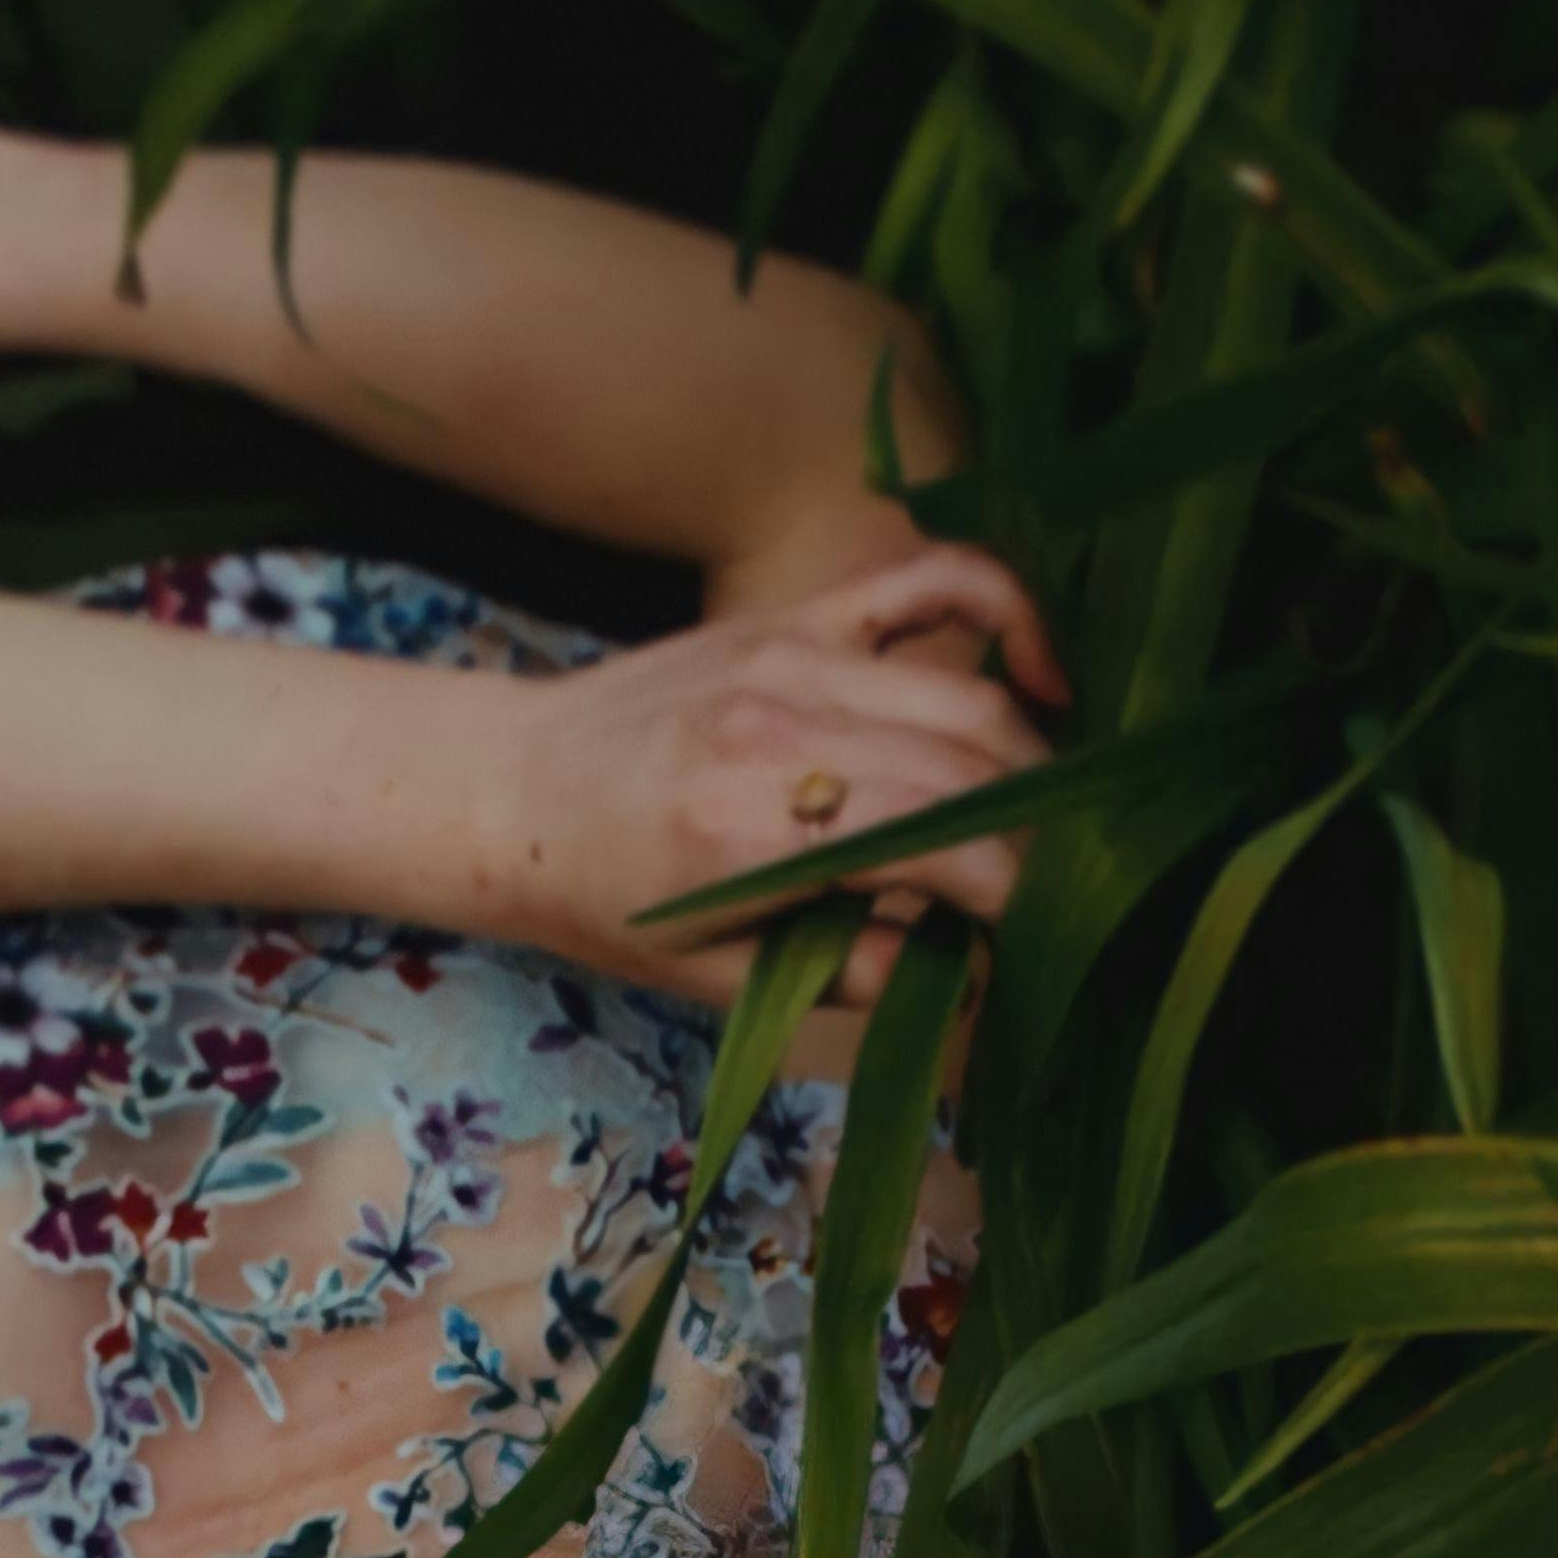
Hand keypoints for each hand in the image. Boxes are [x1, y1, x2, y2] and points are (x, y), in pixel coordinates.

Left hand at [490, 546, 1064, 1009]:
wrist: (509, 790)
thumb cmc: (603, 897)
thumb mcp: (709, 974)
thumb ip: (838, 972)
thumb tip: (957, 969)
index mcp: (753, 832)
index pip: (942, 849)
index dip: (1013, 897)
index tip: (1030, 936)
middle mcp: (782, 729)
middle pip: (974, 769)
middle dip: (1034, 840)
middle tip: (1048, 891)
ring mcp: (792, 656)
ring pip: (969, 693)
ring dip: (1031, 761)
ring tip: (1036, 823)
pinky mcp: (794, 617)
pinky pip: (932, 583)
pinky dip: (1008, 613)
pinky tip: (1046, 676)